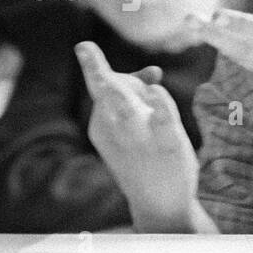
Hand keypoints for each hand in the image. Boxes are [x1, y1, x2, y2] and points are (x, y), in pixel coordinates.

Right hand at [74, 41, 198, 231]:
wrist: (160, 206)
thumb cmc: (145, 158)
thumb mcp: (134, 129)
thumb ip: (142, 95)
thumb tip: (153, 71)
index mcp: (100, 127)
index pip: (99, 86)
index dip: (94, 64)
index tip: (84, 47)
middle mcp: (115, 131)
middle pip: (107, 90)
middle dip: (96, 69)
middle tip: (86, 50)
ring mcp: (141, 138)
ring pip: (126, 101)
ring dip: (128, 84)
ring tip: (137, 75)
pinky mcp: (169, 144)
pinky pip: (163, 117)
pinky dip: (160, 101)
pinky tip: (158, 89)